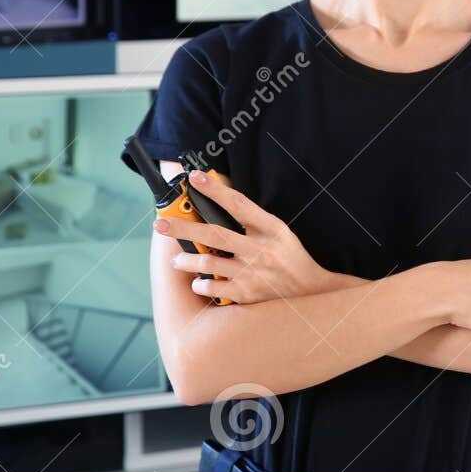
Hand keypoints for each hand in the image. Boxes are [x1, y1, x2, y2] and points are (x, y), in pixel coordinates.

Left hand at [155, 170, 332, 304]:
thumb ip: (253, 221)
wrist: (310, 291)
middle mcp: (260, 249)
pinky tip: (198, 281)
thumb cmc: (290, 257)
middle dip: (184, 227)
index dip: (216, 190)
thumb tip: (222, 205)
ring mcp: (252, 273)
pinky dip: (200, 284)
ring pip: (207, 263)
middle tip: (160, 224)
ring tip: (176, 259)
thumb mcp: (279, 232)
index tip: (196, 177)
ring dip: (185, 260)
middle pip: (214, 234)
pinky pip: (212, 287)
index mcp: (270, 229)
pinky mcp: (246, 293)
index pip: (239, 204)